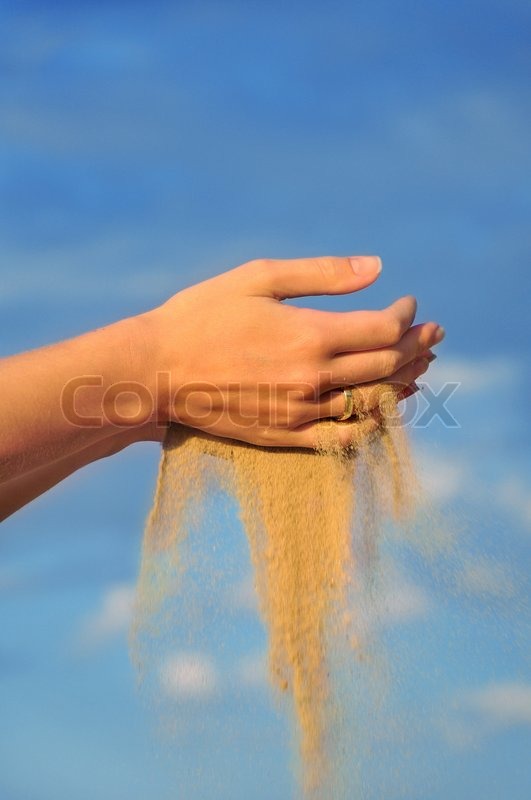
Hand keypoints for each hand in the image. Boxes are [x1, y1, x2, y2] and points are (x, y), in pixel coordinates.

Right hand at [142, 256, 443, 446]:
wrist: (155, 370)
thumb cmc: (201, 315)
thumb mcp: (258, 277)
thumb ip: (322, 274)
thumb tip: (378, 268)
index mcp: (309, 335)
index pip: (383, 329)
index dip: (406, 316)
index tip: (408, 304)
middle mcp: (313, 379)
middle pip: (388, 366)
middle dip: (418, 347)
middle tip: (434, 335)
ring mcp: (301, 413)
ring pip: (373, 402)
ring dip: (405, 382)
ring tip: (421, 368)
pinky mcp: (285, 436)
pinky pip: (343, 438)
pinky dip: (371, 424)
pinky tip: (382, 410)